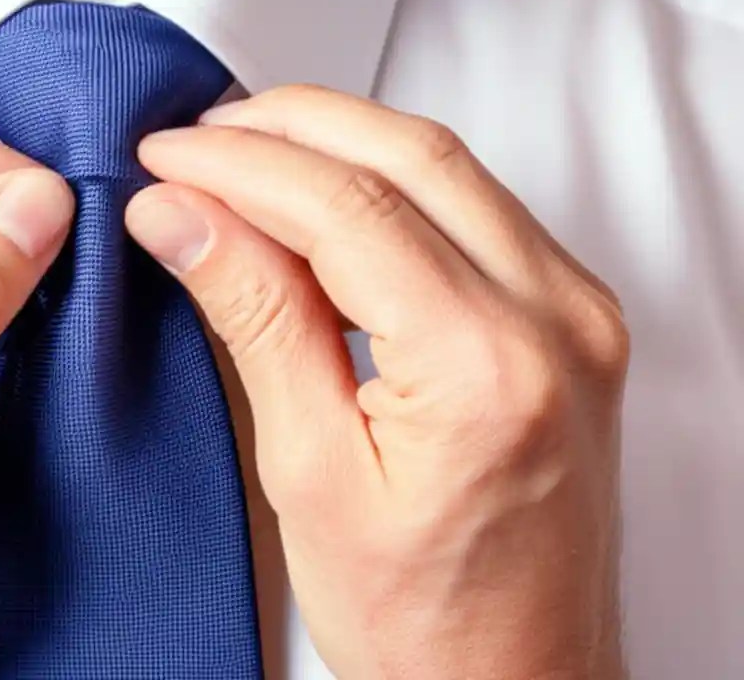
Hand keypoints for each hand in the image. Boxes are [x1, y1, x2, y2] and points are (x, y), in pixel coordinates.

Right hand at [126, 86, 626, 678]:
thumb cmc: (424, 620)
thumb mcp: (310, 472)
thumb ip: (255, 321)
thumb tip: (182, 216)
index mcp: (486, 368)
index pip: (347, 208)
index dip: (241, 167)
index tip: (167, 158)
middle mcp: (557, 322)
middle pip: (409, 155)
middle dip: (288, 126)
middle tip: (197, 138)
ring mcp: (578, 314)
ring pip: (446, 165)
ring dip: (337, 143)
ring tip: (241, 158)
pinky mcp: (572, 319)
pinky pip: (475, 206)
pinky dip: (386, 183)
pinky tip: (319, 198)